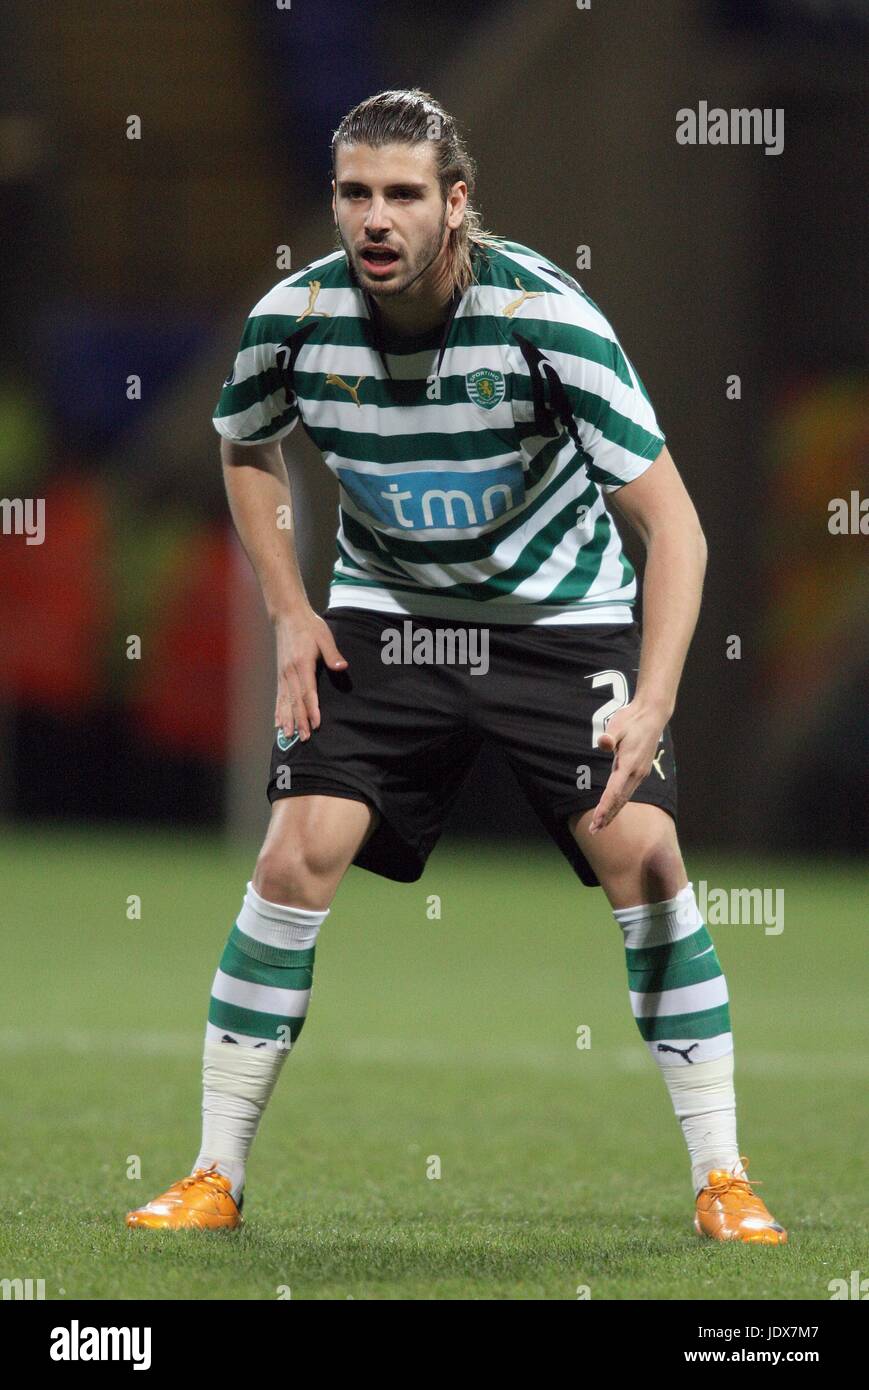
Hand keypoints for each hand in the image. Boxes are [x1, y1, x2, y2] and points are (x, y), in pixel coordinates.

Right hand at [274, 611, 346, 741]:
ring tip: (290, 736)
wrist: (288, 616)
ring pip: (285, 702)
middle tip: (304, 738)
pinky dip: (279, 711)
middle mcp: (290, 672)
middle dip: (300, 721)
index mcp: (302, 663)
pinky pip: (279, 697)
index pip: (307, 691)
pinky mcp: (280, 675)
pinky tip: (278, 724)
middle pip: (295, 701)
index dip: (312, 709)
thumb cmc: (310, 626)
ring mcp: (283, 674)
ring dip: (288, 720)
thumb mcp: (325, 636)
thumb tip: (342, 667)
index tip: (316, 724)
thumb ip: (332, 654)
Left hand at [588, 702, 663, 833]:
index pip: (614, 791)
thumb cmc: (631, 719)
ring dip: (613, 812)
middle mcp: (637, 772)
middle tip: (594, 831)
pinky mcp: (641, 770)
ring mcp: (640, 772)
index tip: (597, 821)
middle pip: (620, 800)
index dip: (605, 807)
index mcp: (629, 764)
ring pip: (625, 798)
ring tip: (601, 825)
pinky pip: (628, 791)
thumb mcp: (617, 725)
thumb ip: (610, 737)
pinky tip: (613, 808)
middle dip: (607, 816)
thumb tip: (603, 742)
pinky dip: (619, 802)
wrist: (652, 715)